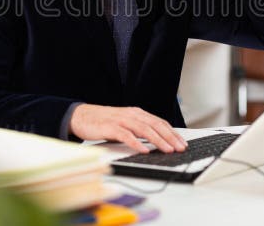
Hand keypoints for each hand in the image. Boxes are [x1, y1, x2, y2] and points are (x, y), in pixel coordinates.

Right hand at [69, 104, 187, 153]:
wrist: (81, 116)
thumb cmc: (104, 122)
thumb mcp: (125, 123)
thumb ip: (139, 129)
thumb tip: (157, 141)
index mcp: (137, 113)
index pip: (159, 122)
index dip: (172, 132)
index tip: (182, 143)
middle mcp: (131, 114)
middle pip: (155, 125)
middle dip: (170, 137)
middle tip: (180, 148)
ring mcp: (121, 120)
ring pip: (144, 129)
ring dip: (158, 140)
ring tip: (168, 150)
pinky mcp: (110, 127)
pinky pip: (126, 135)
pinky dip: (137, 143)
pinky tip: (144, 150)